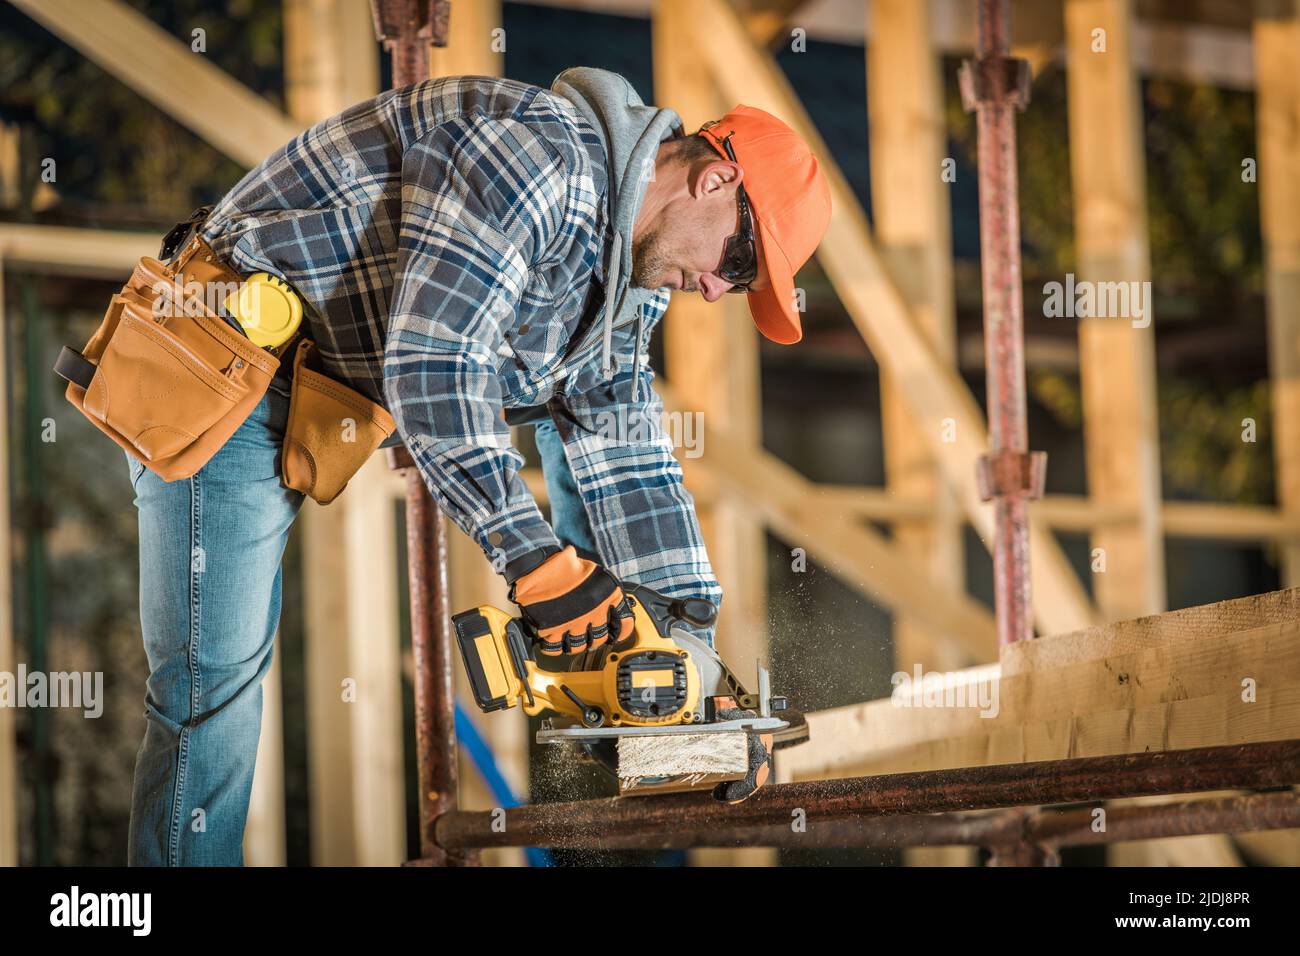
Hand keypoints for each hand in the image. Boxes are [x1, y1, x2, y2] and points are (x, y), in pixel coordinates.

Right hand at [509, 545, 634, 654]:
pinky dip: (555, 646)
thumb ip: (599, 585)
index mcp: (607, 596)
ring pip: (579, 646)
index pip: (624, 624)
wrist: (534, 566)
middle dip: (595, 637)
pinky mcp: (553, 631)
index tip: (617, 632)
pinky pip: (556, 648)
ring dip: (576, 643)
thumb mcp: (589, 569)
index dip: (621, 630)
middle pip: (600, 638)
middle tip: (589, 634)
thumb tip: (602, 595)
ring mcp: (573, 624)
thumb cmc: (562, 564)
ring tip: (571, 637)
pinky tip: (554, 639)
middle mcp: (594, 613)